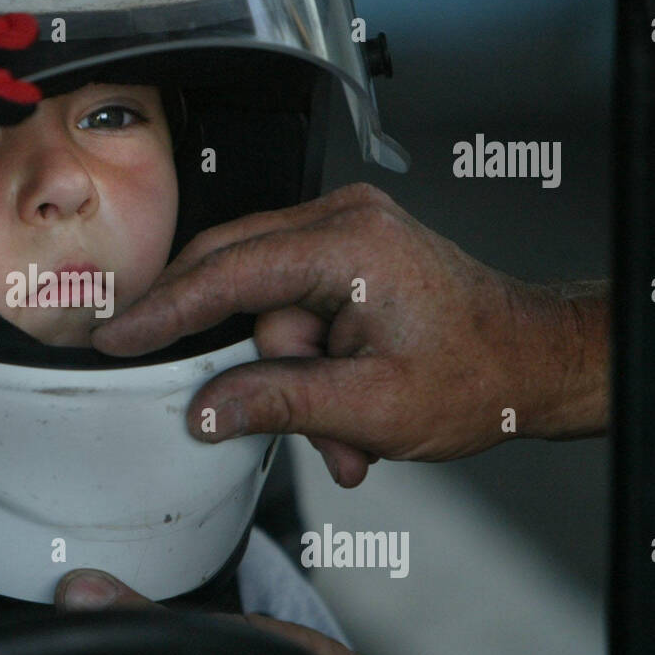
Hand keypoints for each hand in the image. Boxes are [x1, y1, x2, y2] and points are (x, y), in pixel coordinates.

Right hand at [90, 184, 599, 484]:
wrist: (536, 358)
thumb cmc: (478, 374)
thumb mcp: (371, 407)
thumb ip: (278, 404)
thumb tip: (207, 409)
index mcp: (351, 245)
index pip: (228, 271)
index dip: (166, 309)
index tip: (119, 335)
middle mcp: (344, 220)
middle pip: (236, 274)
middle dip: (242, 355)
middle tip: (210, 399)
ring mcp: (347, 231)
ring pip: (264, 303)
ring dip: (290, 375)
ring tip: (339, 434)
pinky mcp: (348, 253)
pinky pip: (291, 303)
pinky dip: (304, 359)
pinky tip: (338, 402)